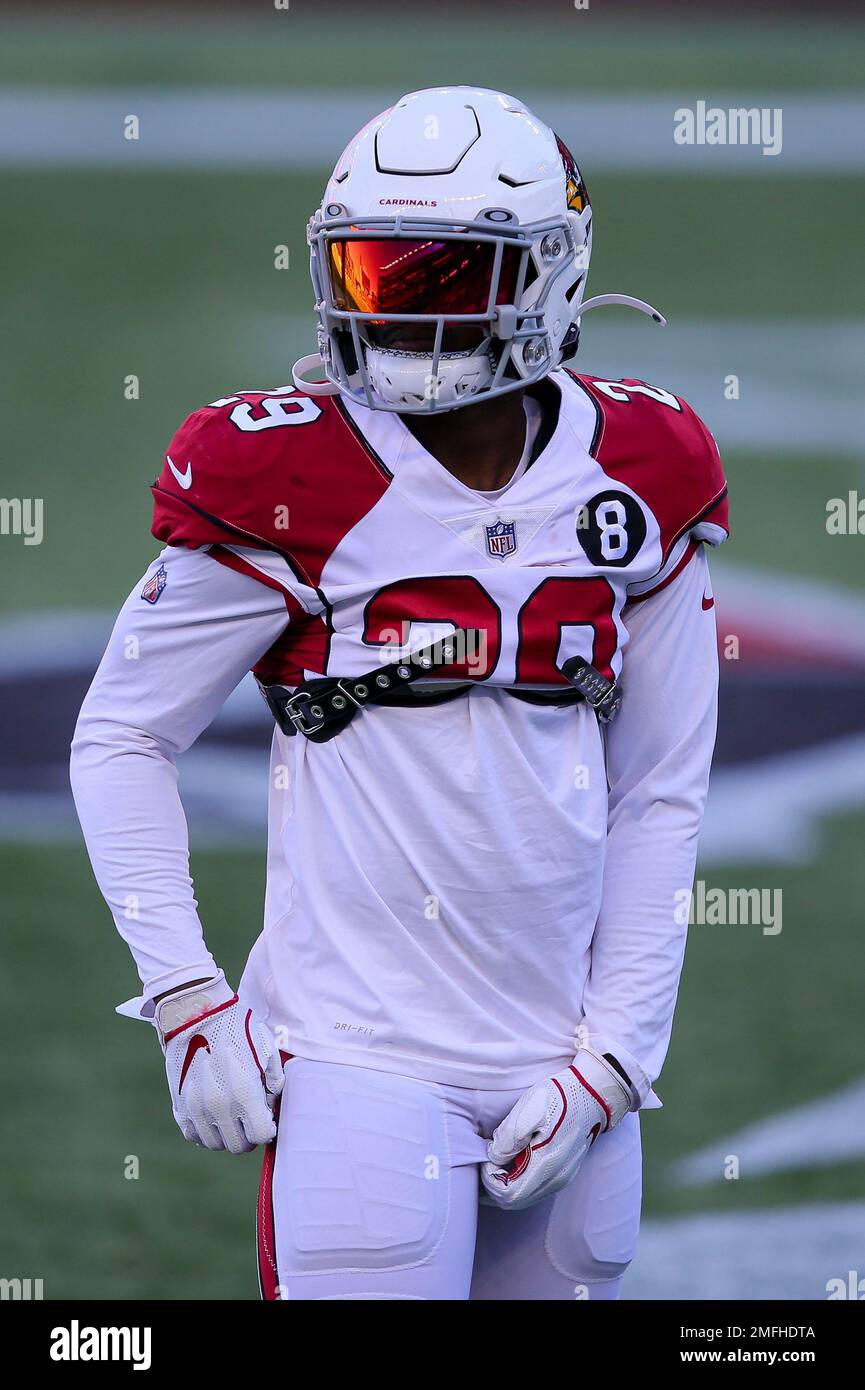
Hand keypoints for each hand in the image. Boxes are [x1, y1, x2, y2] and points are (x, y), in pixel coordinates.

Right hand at [155, 972, 283, 1153]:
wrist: (195, 1012)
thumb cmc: (236, 1027)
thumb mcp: (267, 1048)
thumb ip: (274, 1081)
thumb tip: (271, 1104)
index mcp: (244, 1092)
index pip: (261, 1135)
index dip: (268, 1129)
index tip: (267, 1117)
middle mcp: (219, 1106)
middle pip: (239, 1145)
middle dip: (249, 1135)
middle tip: (251, 1119)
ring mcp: (196, 1108)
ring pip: (216, 1144)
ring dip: (227, 1135)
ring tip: (233, 1118)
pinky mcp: (180, 1105)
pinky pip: (194, 1135)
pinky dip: (206, 1132)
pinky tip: (214, 1118)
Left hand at [481, 1047, 632, 1208]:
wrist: (592, 1093)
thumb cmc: (559, 1098)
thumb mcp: (528, 1110)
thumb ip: (508, 1137)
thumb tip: (494, 1157)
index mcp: (546, 1165)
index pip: (509, 1195)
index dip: (490, 1180)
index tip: (488, 1156)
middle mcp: (556, 1179)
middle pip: (515, 1201)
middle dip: (496, 1184)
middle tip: (491, 1157)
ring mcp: (563, 1178)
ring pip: (525, 1197)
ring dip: (508, 1182)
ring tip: (502, 1155)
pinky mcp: (565, 1172)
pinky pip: (536, 1188)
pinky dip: (520, 1179)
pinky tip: (516, 1157)